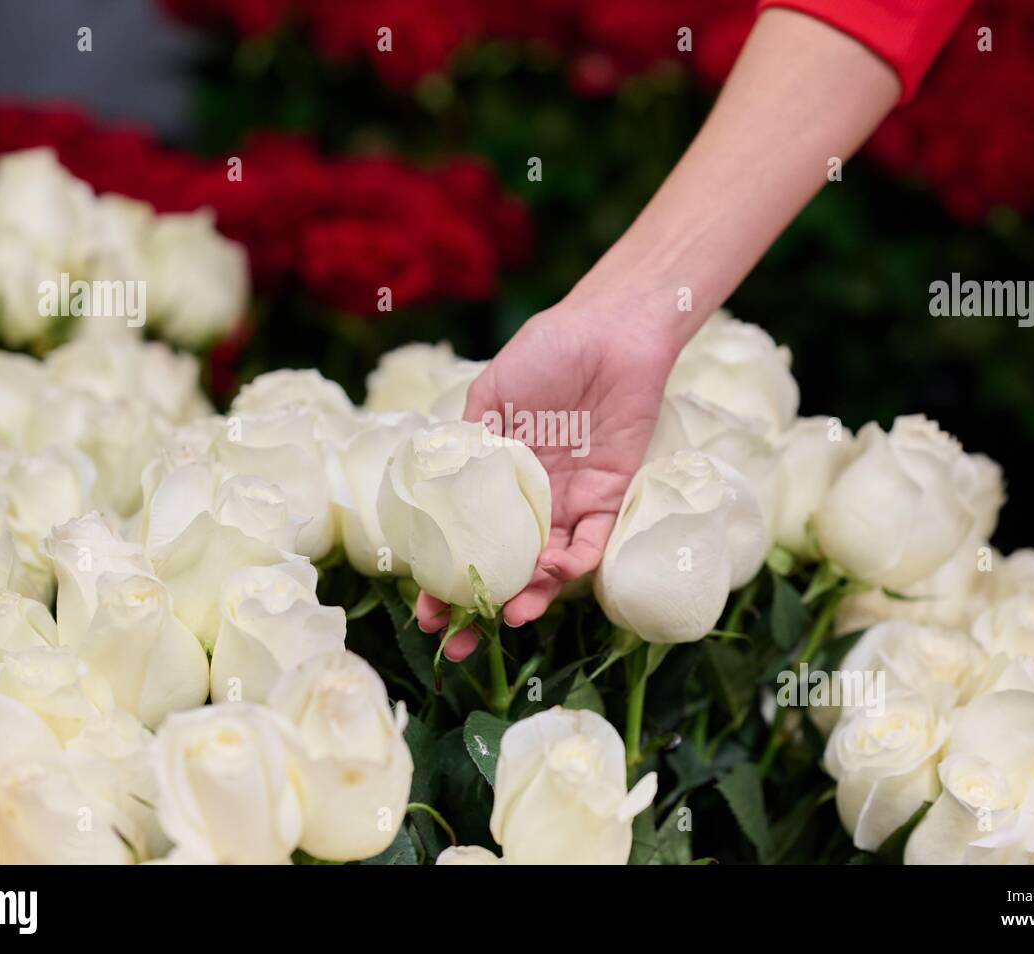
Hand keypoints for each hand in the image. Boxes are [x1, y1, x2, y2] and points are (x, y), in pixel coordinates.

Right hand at [416, 297, 681, 657]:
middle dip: (482, 609)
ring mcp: (569, 502)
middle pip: (505, 568)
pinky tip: (554, 573)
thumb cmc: (546, 353)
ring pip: (547, 567)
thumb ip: (469, 443)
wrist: (608, 333)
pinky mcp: (608, 497)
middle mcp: (532, 501)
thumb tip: (437, 489)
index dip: (444, 580)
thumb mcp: (492, 395)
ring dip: (530, 597)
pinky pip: (591, 542)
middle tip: (459, 641)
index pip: (467, 541)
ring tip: (512, 616)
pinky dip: (574, 563)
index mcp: (498, 480)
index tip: (425, 612)